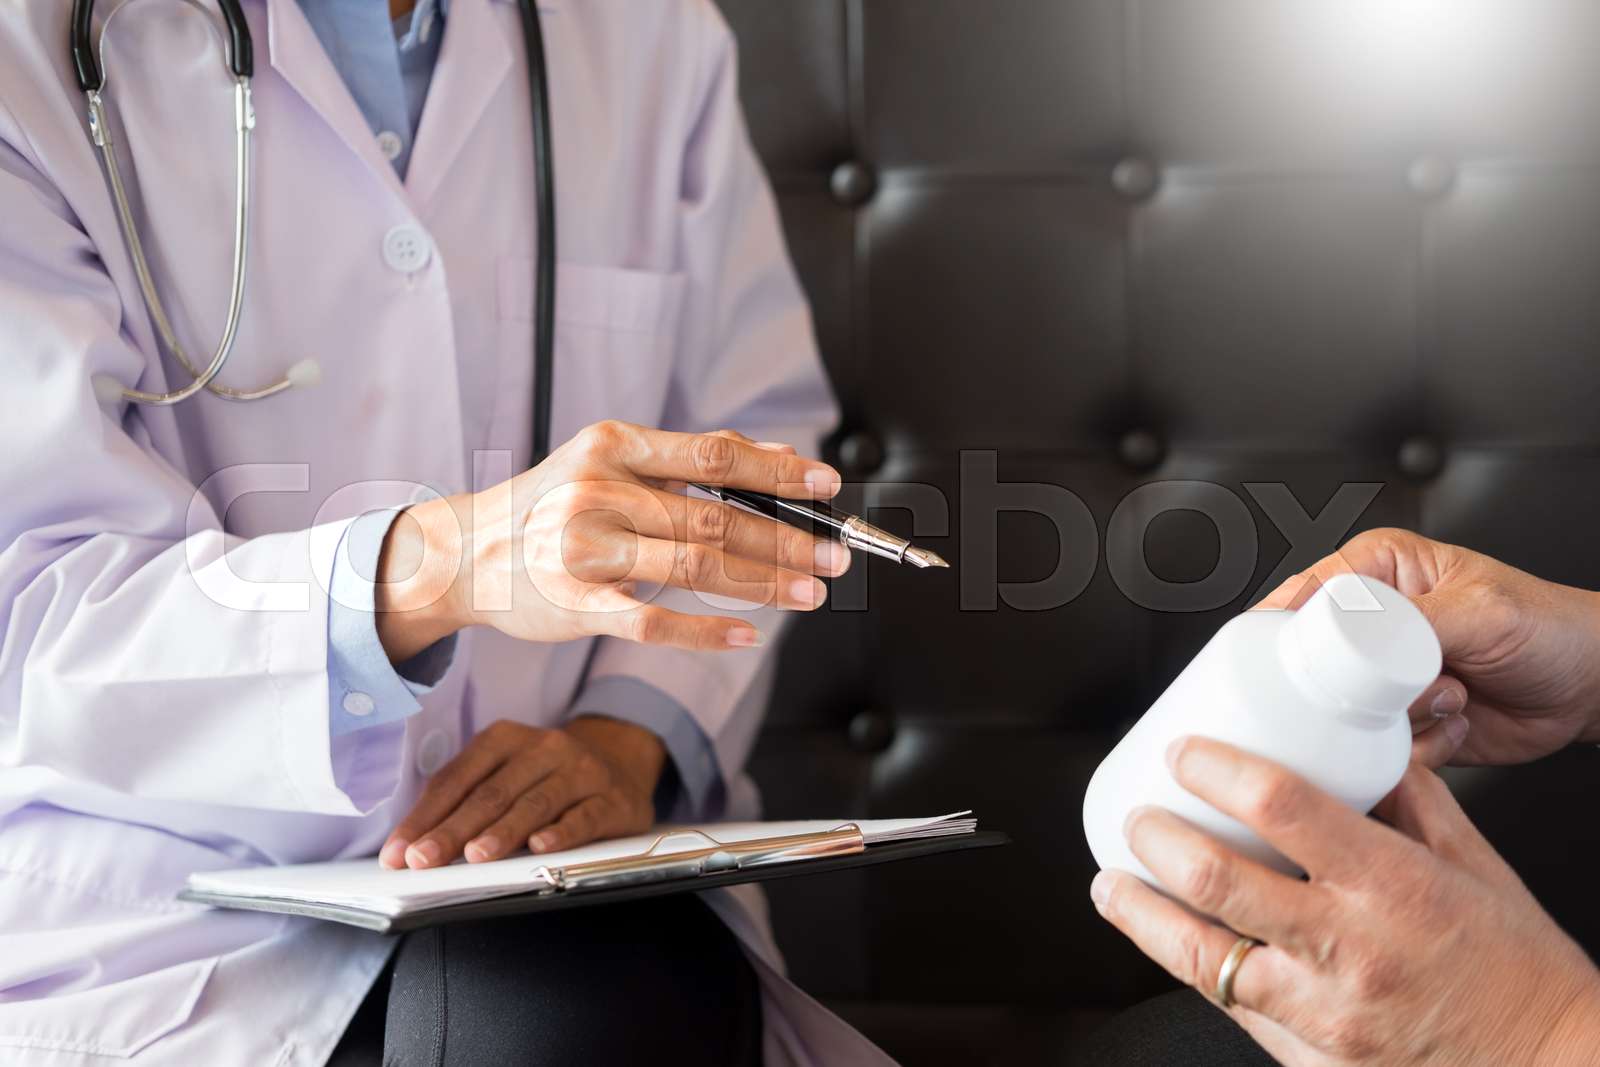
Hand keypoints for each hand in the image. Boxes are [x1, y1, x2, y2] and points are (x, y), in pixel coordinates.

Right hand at [373, 422, 850, 660]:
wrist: (465, 553)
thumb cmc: (550, 504)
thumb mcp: (607, 462)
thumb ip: (685, 461)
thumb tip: (777, 460)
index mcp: (613, 445)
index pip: (712, 454)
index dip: (777, 470)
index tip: (827, 485)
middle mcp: (598, 490)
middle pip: (714, 515)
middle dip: (786, 538)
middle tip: (836, 556)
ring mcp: (584, 548)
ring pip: (694, 565)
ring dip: (763, 582)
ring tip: (811, 593)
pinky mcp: (575, 603)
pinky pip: (652, 622)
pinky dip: (705, 631)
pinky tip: (746, 635)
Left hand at [379, 715, 665, 868]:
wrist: (622, 761)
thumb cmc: (547, 776)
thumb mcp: (506, 772)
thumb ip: (466, 800)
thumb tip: (415, 844)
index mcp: (506, 738)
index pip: (457, 779)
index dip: (425, 816)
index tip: (398, 853)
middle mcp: (544, 748)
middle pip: (492, 793)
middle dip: (453, 830)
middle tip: (423, 861)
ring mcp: (581, 771)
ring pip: (535, 803)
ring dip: (503, 831)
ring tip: (475, 856)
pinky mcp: (613, 798)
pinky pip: (585, 816)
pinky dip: (562, 832)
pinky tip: (540, 847)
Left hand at [1092, 738, 1599, 1065]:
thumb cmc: (1518, 969)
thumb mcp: (1472, 864)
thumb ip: (1406, 799)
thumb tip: (1355, 742)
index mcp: (1391, 884)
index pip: (1280, 806)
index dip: (1214, 770)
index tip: (1183, 754)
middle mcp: (1348, 946)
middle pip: (1215, 879)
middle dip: (1155, 838)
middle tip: (1136, 816)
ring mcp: (1321, 1010)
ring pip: (1198, 955)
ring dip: (1139, 913)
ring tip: (1111, 882)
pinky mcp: (1307, 1056)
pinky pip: (1228, 1004)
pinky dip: (1188, 966)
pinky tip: (1166, 939)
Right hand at [1257, 528, 1599, 766]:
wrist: (1589, 688)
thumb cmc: (1548, 629)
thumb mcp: (1480, 611)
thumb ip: (1411, 621)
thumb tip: (1354, 638)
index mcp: (1374, 571)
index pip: (1304, 595)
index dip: (1302, 632)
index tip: (1330, 660)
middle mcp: (1368, 624)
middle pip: (1314, 662)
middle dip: (1360, 686)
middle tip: (1407, 684)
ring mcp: (1377, 677)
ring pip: (1341, 712)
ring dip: (1398, 718)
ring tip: (1449, 697)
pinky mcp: (1393, 722)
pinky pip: (1372, 747)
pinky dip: (1415, 746)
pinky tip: (1452, 722)